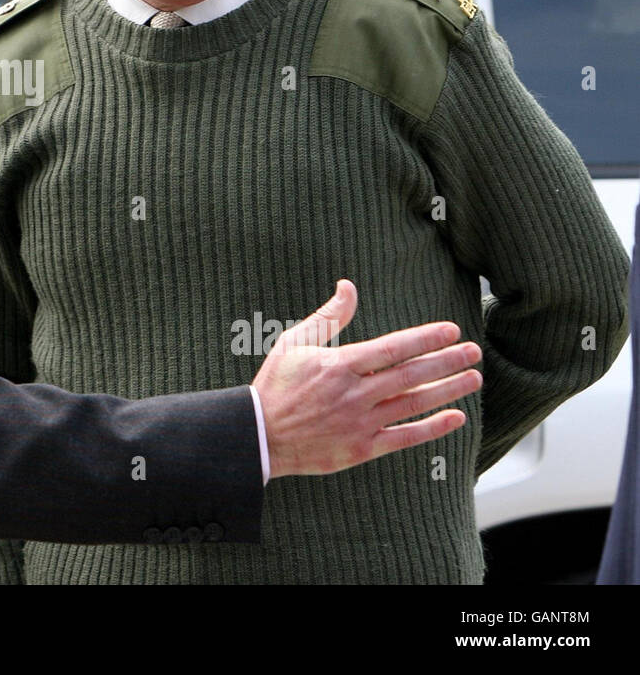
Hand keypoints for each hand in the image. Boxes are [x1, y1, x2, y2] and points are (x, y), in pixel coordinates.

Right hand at [253, 279, 481, 478]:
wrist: (261, 435)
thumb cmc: (277, 384)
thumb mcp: (294, 342)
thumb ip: (328, 316)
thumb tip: (348, 286)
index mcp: (339, 365)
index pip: (393, 347)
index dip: (425, 338)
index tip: (451, 330)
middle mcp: (355, 393)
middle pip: (411, 374)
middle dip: (447, 361)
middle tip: (474, 351)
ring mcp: (361, 423)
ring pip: (414, 403)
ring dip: (448, 390)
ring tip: (473, 378)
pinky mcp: (362, 448)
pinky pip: (405, 437)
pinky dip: (433, 427)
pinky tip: (456, 417)